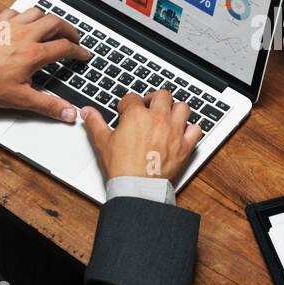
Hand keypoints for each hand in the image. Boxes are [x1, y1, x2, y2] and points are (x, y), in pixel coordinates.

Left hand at [0, 8, 89, 121]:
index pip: (65, 47)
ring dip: (47, 18)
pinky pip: (14, 11)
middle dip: (69, 29)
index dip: (79, 50)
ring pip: (37, 12)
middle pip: (56, 22)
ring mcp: (8, 26)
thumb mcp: (21, 99)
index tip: (83, 54)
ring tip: (51, 27)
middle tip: (73, 37)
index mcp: (33, 54)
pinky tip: (22, 22)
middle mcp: (24, 35)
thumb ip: (48, 105)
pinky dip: (23, 15)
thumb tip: (68, 113)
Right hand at [82, 89, 202, 182]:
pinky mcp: (185, 146)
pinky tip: (183, 132)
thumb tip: (87, 112)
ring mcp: (174, 131)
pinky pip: (196, 129)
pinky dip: (191, 129)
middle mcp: (158, 119)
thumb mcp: (103, 142)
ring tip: (167, 115)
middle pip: (162, 95)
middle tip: (148, 107)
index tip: (125, 110)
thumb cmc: (121, 168)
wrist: (137, 189)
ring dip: (175, 109)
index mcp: (137, 115)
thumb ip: (95, 123)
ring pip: (183, 107)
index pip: (133, 98)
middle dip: (153, 99)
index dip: (127, 103)